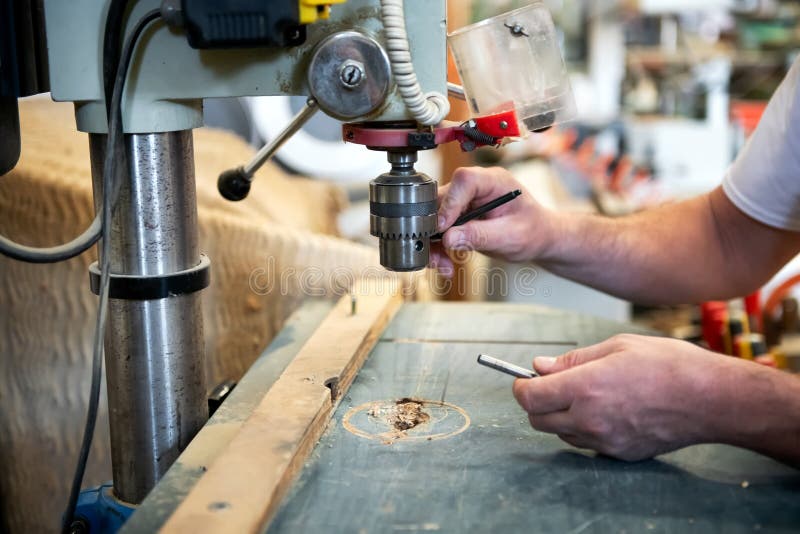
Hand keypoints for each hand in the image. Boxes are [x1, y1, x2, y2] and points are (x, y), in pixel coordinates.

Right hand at [430, 167, 559, 276]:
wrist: (538, 239)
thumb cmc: (533, 231)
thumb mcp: (511, 237)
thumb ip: (480, 235)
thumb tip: (449, 237)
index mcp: (493, 181)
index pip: (464, 181)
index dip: (450, 203)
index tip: (443, 228)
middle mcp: (475, 187)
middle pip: (442, 199)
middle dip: (436, 230)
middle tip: (438, 255)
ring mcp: (464, 200)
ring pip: (434, 216)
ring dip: (434, 243)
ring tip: (443, 265)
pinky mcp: (458, 215)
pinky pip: (439, 229)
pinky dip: (438, 248)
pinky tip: (446, 264)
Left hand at [512, 334, 728, 460]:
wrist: (710, 400)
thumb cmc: (667, 364)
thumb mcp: (616, 347)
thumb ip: (572, 360)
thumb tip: (539, 366)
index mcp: (585, 388)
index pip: (530, 397)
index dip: (520, 386)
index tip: (523, 379)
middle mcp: (590, 419)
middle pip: (538, 420)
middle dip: (537, 402)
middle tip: (552, 385)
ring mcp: (605, 441)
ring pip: (562, 434)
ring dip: (561, 417)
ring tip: (587, 395)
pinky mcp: (620, 454)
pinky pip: (587, 444)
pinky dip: (585, 429)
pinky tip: (607, 410)